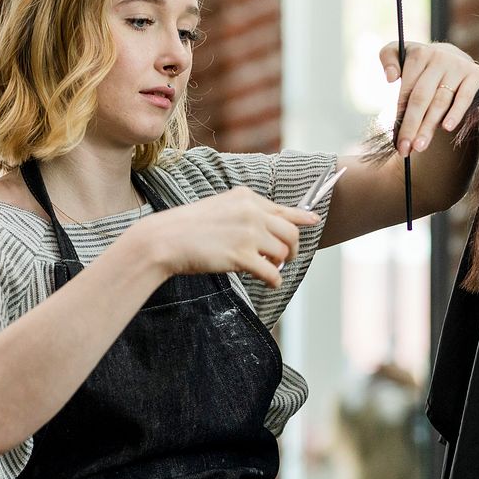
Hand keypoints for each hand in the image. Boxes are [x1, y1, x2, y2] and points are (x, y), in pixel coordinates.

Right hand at [143, 187, 319, 287]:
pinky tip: (269, 282)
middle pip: (290, 233)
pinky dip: (274, 280)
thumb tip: (272, 225)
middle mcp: (251, 212)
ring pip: (283, 253)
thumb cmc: (189, 226)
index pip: (283, 209)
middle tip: (285, 259)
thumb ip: (247, 212)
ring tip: (268, 268)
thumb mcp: (221, 207)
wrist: (165, 239)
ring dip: (279, 265)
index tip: (313, 221)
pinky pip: (272, 272)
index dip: (301, 218)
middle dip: (292, 249)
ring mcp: (248, 233)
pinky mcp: (242, 256)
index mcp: (246, 197)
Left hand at [380, 41, 478, 155]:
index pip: (406, 90)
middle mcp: (438, 57)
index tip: (396, 140)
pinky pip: (464, 98)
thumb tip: (390, 78)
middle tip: (405, 149)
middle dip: (411, 126)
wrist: (451, 57)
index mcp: (418, 54)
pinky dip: (456, 113)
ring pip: (440, 102)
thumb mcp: (400, 54)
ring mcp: (458, 66)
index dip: (399, 116)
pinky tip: (447, 128)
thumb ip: (388, 58)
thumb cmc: (420, 64)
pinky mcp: (475, 74)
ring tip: (420, 146)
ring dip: (429, 126)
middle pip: (421, 98)